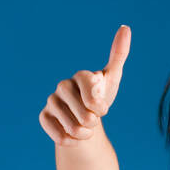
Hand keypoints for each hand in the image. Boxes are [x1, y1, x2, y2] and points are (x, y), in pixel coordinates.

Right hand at [38, 24, 131, 144]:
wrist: (85, 121)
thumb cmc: (100, 98)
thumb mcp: (112, 79)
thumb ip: (118, 55)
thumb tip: (125, 28)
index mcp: (80, 76)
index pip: (93, 96)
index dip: (100, 107)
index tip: (101, 107)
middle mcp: (63, 86)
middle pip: (85, 116)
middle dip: (94, 123)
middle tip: (93, 118)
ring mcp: (52, 101)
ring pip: (73, 128)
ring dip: (85, 134)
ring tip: (85, 127)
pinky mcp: (44, 117)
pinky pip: (60, 136)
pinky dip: (71, 141)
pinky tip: (73, 135)